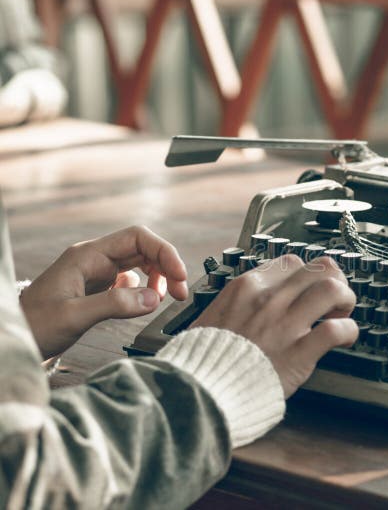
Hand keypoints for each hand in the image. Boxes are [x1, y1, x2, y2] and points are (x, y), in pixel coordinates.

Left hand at [20, 226, 187, 358]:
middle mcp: (95, 260)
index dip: (163, 253)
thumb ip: (114, 304)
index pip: (137, 238)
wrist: (13, 340)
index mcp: (87, 256)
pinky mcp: (99, 290)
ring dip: (160, 277)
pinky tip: (146, 303)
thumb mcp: (72, 315)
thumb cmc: (32, 325)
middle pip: (143, 249)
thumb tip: (154, 298)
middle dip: (167, 266)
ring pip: (141, 264)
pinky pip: (132, 282)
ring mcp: (97, 274)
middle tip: (180, 292)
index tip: (179, 276)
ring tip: (167, 298)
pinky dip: (146, 290)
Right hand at [192, 254, 356, 397]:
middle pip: (319, 268)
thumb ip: (240, 304)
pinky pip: (336, 330)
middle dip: (334, 280)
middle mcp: (268, 299)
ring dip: (346, 299)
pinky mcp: (298, 352)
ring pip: (332, 290)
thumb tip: (256, 302)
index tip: (311, 289)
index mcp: (246, 288)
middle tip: (335, 299)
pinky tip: (346, 339)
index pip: (292, 263)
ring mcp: (284, 324)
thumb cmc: (205, 361)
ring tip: (342, 314)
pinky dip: (348, 331)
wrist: (200, 392)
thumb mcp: (213, 317)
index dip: (308, 275)